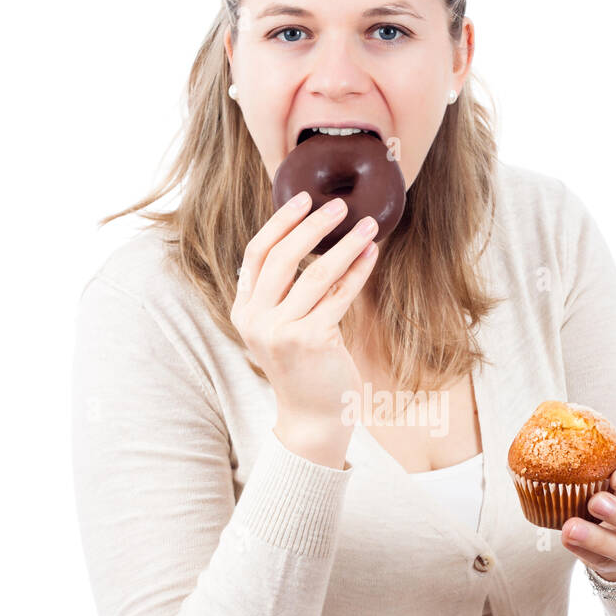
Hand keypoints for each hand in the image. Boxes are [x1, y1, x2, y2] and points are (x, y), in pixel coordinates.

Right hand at [230, 191, 379, 431]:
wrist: (313, 415)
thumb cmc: (304, 365)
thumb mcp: (280, 326)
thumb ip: (281, 291)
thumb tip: (304, 236)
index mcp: (244, 312)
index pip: (257, 254)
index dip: (280, 222)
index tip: (304, 199)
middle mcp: (257, 321)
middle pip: (283, 257)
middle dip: (313, 226)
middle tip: (339, 206)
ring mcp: (281, 332)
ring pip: (316, 273)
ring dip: (345, 245)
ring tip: (367, 226)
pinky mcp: (311, 340)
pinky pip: (339, 295)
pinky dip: (358, 271)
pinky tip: (372, 255)